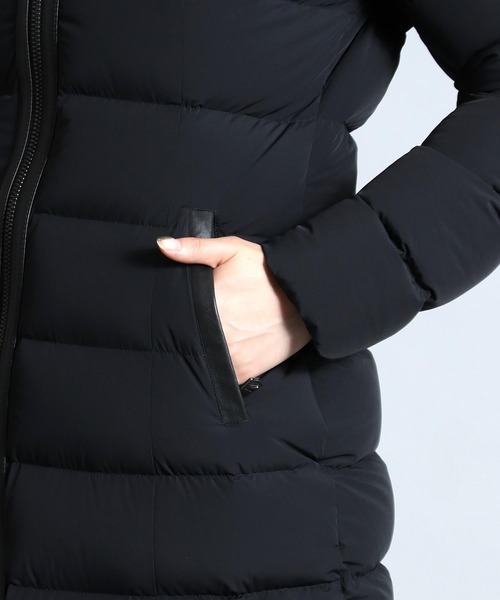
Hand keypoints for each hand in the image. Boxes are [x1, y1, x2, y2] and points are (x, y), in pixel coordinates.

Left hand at [156, 234, 311, 384]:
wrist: (307, 297)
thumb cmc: (268, 271)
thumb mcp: (233, 250)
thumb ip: (196, 248)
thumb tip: (163, 245)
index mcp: (208, 305)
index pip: (173, 315)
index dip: (169, 313)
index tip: (172, 309)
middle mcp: (217, 335)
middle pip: (185, 338)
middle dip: (185, 331)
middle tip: (194, 321)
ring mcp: (230, 356)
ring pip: (201, 358)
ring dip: (200, 350)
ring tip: (208, 335)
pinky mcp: (244, 371)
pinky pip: (220, 374)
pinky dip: (217, 365)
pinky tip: (222, 350)